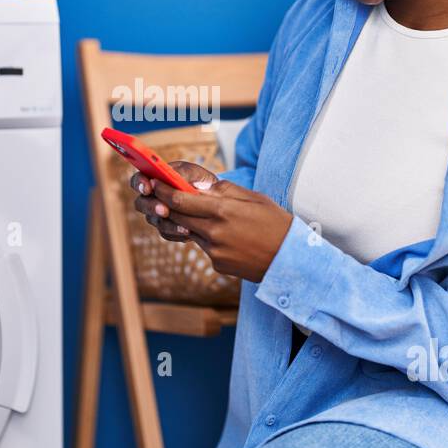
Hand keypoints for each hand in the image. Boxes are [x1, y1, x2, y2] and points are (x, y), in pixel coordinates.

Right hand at [130, 161, 216, 243]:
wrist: (213, 201)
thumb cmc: (201, 181)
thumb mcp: (195, 172)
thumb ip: (182, 172)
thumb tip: (172, 175)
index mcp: (153, 179)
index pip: (138, 180)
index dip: (139, 183)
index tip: (148, 187)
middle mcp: (151, 198)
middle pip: (140, 203)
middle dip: (151, 207)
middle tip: (164, 209)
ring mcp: (156, 215)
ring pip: (154, 220)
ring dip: (167, 223)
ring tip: (183, 224)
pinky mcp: (166, 229)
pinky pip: (166, 233)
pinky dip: (177, 231)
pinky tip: (188, 231)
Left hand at [132, 163, 293, 282]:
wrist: (291, 259)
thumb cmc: (275, 223)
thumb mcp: (253, 198)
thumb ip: (224, 191)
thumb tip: (197, 187)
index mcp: (223, 210)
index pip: (180, 199)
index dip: (163, 190)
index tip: (155, 183)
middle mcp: (215, 231)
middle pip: (178, 216)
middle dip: (166, 205)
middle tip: (159, 195)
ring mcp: (215, 251)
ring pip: (190, 231)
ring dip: (189, 221)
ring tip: (201, 213)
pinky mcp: (218, 264)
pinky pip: (204, 247)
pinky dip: (207, 238)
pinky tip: (225, 235)